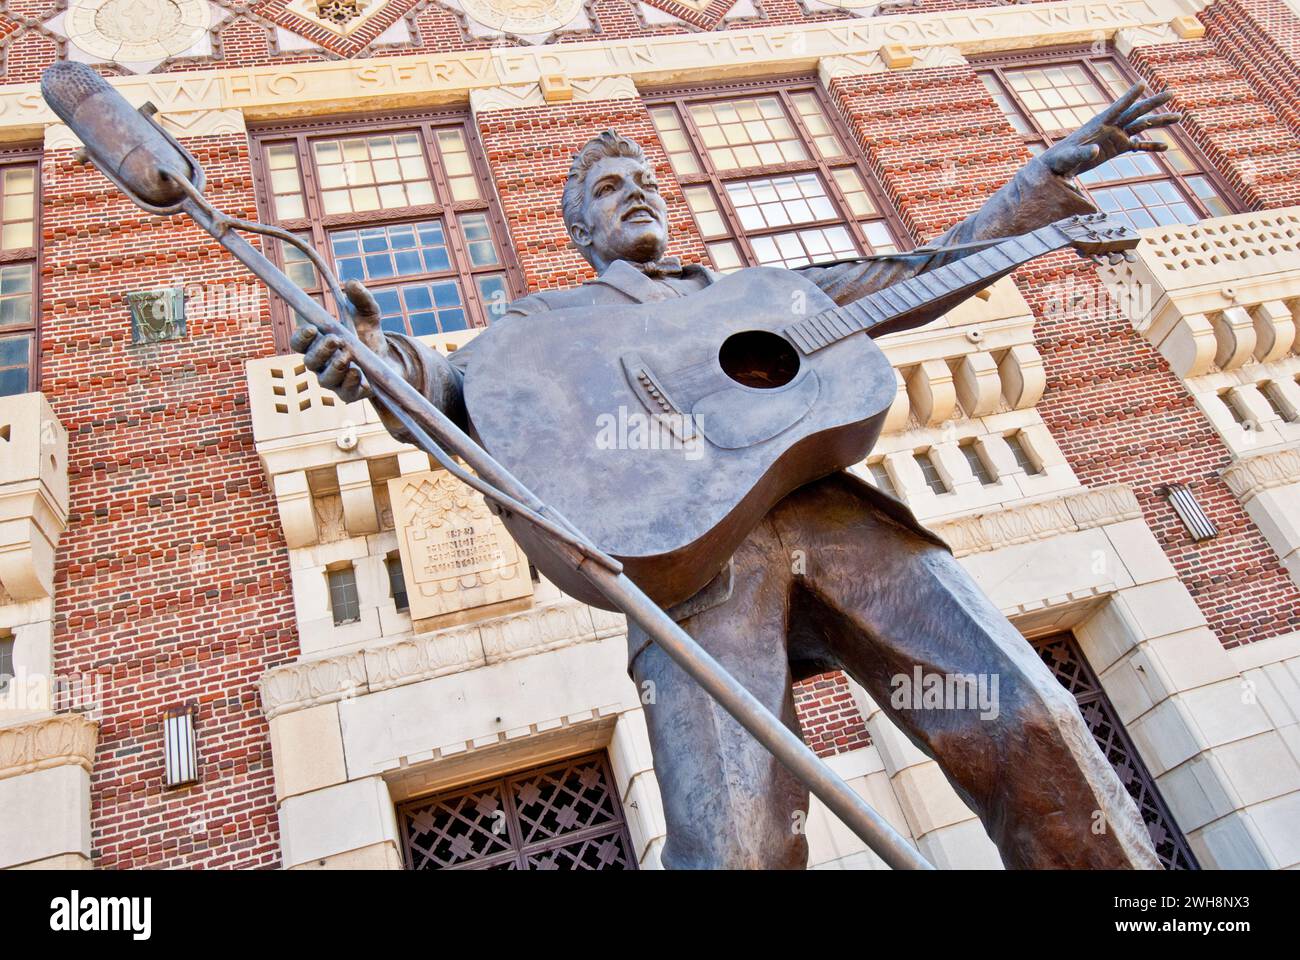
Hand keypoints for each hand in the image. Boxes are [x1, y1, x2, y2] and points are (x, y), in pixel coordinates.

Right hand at [290, 280, 388, 403]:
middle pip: (310, 361)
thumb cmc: (368, 335)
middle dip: (321, 350)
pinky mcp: (351, 394)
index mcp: (317, 344)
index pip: (299, 344)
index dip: (301, 337)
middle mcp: (321, 365)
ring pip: (325, 379)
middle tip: (335, 339)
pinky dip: (350, 382)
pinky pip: (345, 392)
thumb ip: (360, 299)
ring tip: (347, 354)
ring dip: (335, 366)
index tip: (312, 328)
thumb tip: (352, 283)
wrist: (390, 359)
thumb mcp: (368, 314)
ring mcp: (334, 381)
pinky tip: (358, 371)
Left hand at [1038, 82, 1181, 179]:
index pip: (1118, 107)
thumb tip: (1096, 151)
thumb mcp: (1070, 156)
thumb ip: (1083, 153)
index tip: (1142, 83)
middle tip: (1171, 94)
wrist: (1059, 165)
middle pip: (1136, 112)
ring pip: (1142, 125)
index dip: (1129, 96)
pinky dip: (1151, 145)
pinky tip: (1166, 147)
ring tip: (1179, 117)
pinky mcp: (1118, 147)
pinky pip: (1138, 145)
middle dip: (1153, 103)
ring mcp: (1116, 135)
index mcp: (1099, 123)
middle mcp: (1111, 126)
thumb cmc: (1061, 158)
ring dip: (1159, 122)